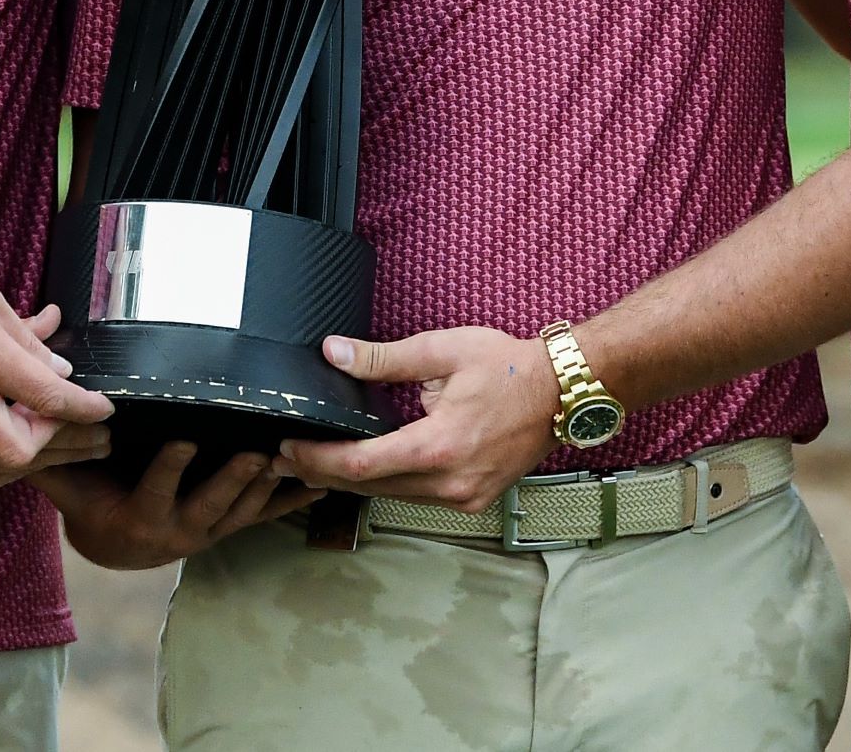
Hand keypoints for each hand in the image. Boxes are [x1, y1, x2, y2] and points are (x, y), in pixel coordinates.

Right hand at [34, 441, 324, 569]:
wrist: (114, 542)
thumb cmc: (89, 497)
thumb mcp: (66, 483)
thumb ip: (52, 454)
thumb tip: (25, 415)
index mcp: (137, 515)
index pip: (155, 489)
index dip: (170, 467)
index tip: (184, 440)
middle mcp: (176, 529)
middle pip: (209, 504)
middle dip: (233, 480)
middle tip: (254, 454)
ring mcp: (207, 531)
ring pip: (242, 511)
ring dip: (268, 487)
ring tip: (291, 459)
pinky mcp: (229, 527)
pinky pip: (265, 516)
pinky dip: (293, 500)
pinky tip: (321, 482)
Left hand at [278, 327, 559, 512]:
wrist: (564, 392)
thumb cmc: (508, 366)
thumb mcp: (442, 351)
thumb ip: (383, 358)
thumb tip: (333, 352)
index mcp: (438, 447)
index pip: (360, 465)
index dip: (317, 460)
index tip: (288, 448)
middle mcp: (449, 483)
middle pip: (369, 488)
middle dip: (324, 473)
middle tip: (286, 457)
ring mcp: (463, 497)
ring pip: (391, 496)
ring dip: (353, 481)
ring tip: (316, 462)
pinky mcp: (473, 499)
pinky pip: (416, 497)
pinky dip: (386, 483)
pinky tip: (366, 468)